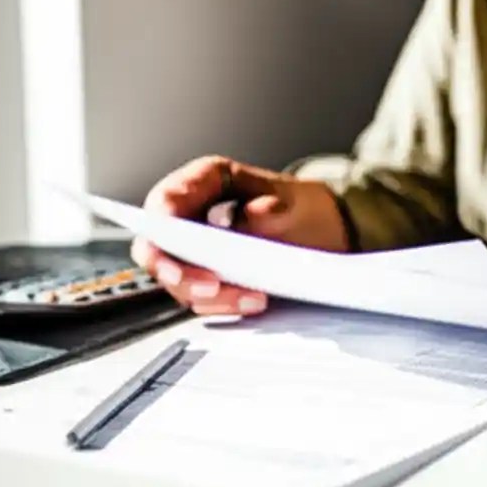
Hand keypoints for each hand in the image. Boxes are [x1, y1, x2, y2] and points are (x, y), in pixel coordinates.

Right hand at [131, 155, 348, 315]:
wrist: (326, 231)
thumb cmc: (302, 207)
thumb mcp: (296, 201)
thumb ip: (273, 208)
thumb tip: (253, 216)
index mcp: (206, 183)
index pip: (167, 199)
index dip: (161, 220)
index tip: (173, 238)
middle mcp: (193, 216)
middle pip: (160, 247)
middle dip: (178, 271)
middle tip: (209, 285)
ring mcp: (197, 251)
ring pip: (179, 280)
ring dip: (209, 295)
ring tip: (250, 297)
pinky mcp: (210, 277)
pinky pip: (203, 297)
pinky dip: (226, 303)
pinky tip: (254, 301)